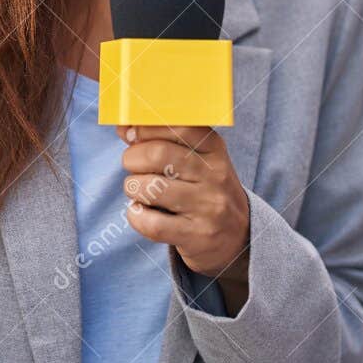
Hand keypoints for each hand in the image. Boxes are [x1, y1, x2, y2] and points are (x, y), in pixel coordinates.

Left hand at [119, 125, 251, 290]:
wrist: (239, 236)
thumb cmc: (205, 190)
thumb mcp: (195, 159)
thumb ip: (161, 140)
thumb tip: (123, 126)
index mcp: (214, 149)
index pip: (177, 126)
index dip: (145, 128)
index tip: (131, 134)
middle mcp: (215, 176)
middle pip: (158, 154)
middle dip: (132, 158)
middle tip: (132, 166)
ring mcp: (208, 207)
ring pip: (150, 188)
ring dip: (133, 187)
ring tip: (139, 191)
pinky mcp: (196, 236)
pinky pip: (151, 223)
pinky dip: (136, 216)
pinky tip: (143, 213)